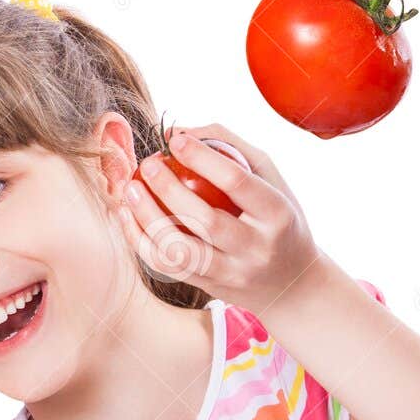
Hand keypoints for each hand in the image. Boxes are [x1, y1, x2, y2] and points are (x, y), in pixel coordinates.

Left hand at [119, 123, 319, 315]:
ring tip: (131, 190)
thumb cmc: (276, 218)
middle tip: (147, 164)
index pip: (237, 182)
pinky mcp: (210, 288)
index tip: (175, 140)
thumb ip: (229, 147)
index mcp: (277, 214)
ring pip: (181, 252)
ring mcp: (232, 273)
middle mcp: (256, 248)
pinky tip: (128, 216)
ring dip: (148, 219)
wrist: (292, 283)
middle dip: (169, 189)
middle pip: (206, 220)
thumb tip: (176, 131)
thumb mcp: (269, 178)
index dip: (203, 158)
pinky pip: (168, 267)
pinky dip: (142, 242)